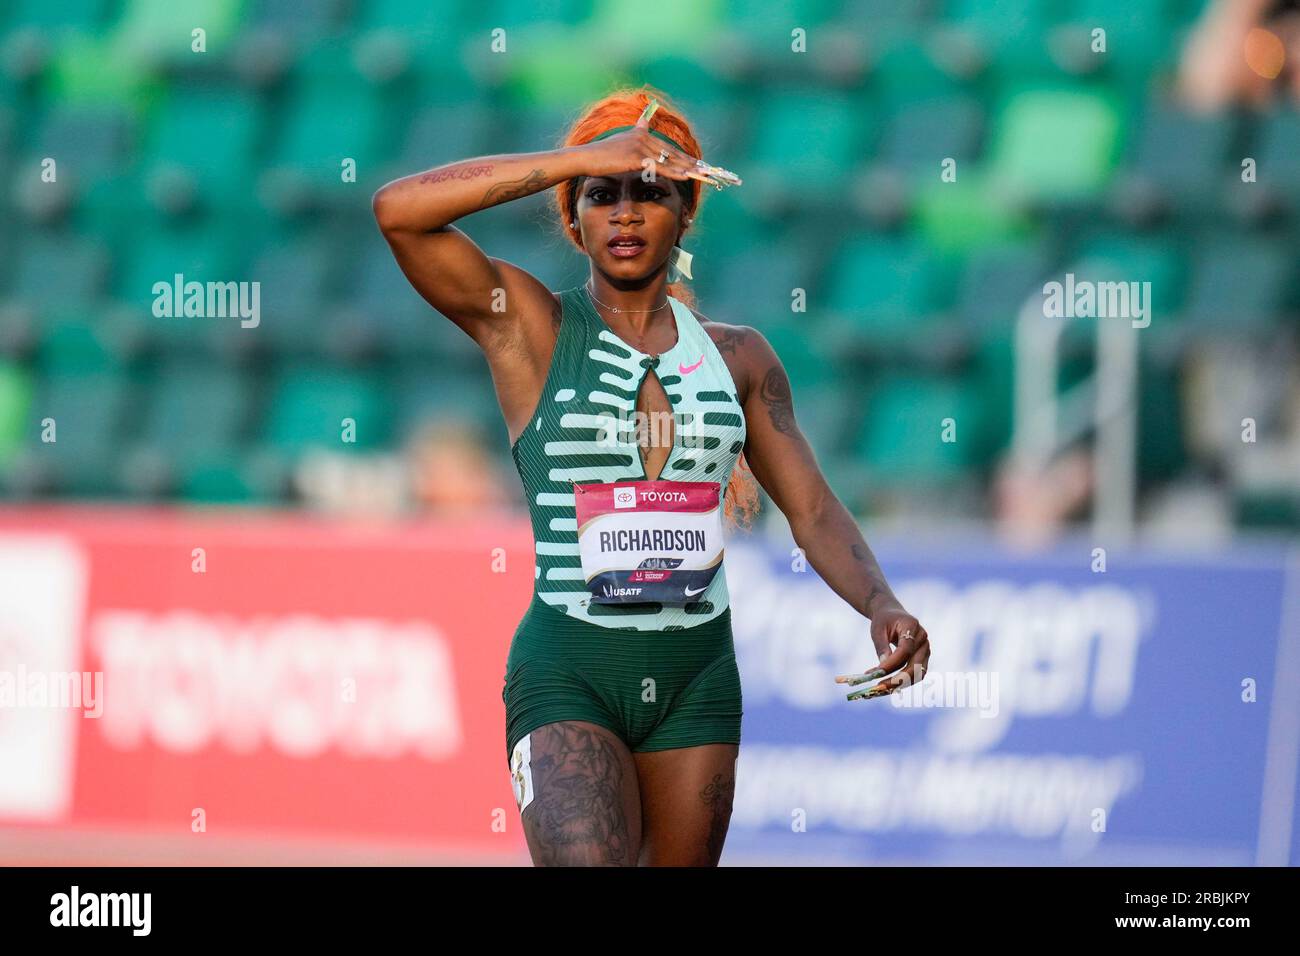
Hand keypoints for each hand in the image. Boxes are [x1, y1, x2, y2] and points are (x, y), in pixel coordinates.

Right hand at [576, 99, 739, 187]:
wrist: (585, 158)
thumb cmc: (600, 155)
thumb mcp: (619, 142)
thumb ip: (635, 132)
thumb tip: (643, 118)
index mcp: (641, 135)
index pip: (668, 149)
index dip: (685, 157)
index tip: (700, 164)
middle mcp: (643, 138)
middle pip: (673, 153)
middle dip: (693, 164)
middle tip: (711, 171)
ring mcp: (640, 147)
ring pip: (669, 160)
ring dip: (688, 169)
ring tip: (705, 176)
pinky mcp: (636, 158)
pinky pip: (659, 167)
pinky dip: (674, 172)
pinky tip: (686, 177)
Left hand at [834, 601, 929, 700]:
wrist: (892, 614)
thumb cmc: (883, 620)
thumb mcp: (877, 630)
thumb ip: (881, 647)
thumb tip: (882, 670)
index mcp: (912, 626)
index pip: (905, 650)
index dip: (892, 663)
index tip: (877, 673)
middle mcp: (923, 638)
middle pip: (915, 664)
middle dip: (898, 679)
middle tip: (879, 687)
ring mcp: (926, 649)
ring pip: (918, 673)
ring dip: (901, 684)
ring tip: (881, 689)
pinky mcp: (923, 658)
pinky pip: (916, 674)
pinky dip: (904, 682)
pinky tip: (888, 686)